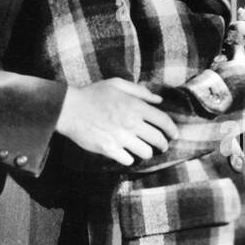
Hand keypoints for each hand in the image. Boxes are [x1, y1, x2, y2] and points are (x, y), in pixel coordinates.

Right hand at [56, 79, 177, 165]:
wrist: (70, 109)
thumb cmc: (93, 94)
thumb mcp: (117, 84)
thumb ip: (140, 91)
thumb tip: (159, 100)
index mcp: (136, 106)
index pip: (163, 121)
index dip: (172, 130)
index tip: (174, 135)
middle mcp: (131, 123)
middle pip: (158, 140)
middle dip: (163, 145)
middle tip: (162, 147)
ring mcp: (121, 137)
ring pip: (145, 152)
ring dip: (147, 152)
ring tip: (144, 151)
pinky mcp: (109, 149)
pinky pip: (128, 160)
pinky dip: (130, 158)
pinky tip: (127, 154)